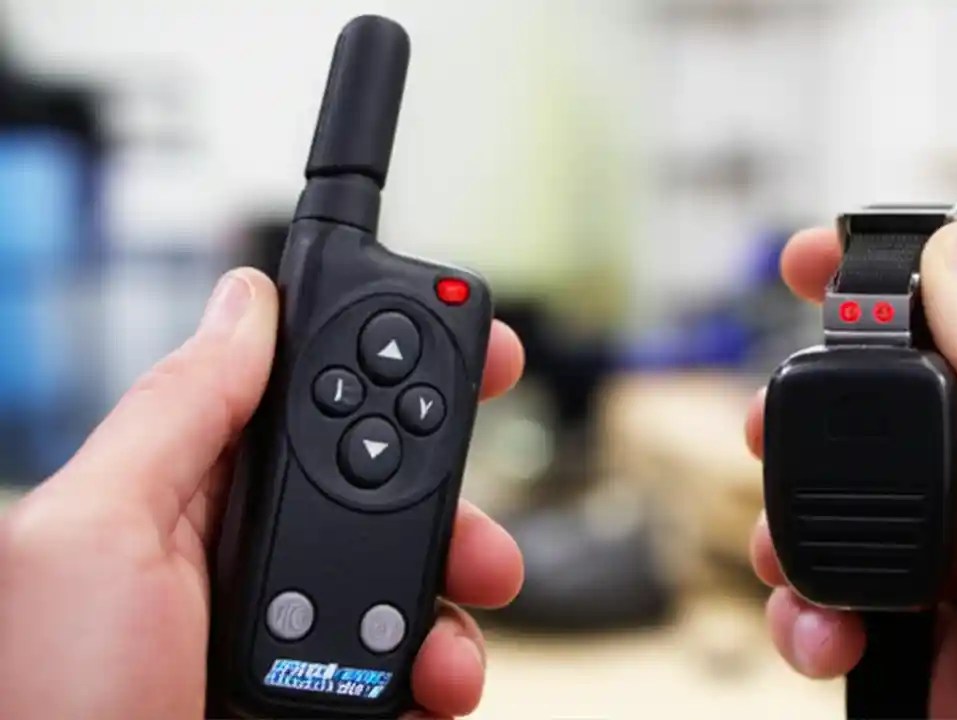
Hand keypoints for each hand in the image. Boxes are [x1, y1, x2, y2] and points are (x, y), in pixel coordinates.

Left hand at [0, 268, 525, 719]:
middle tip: (482, 545)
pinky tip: (428, 699)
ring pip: (421, 588)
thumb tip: (248, 303)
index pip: (316, 396)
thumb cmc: (42, 706)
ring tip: (443, 662)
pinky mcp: (331, 701)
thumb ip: (179, 413)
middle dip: (456, 506)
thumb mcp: (92, 537)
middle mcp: (251, 558)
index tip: (484, 350)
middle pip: (394, 491)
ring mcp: (298, 637)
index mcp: (194, 495)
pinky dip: (443, 683)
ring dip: (456, 612)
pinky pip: (419, 672)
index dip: (402, 362)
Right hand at [746, 223, 956, 716]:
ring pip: (852, 510)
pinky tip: (828, 635)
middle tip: (770, 423)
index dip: (889, 281)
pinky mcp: (941, 649)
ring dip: (800, 527)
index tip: (809, 259)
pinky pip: (845, 604)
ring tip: (792, 555)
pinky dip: (811, 615)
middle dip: (817, 414)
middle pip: (892, 412)